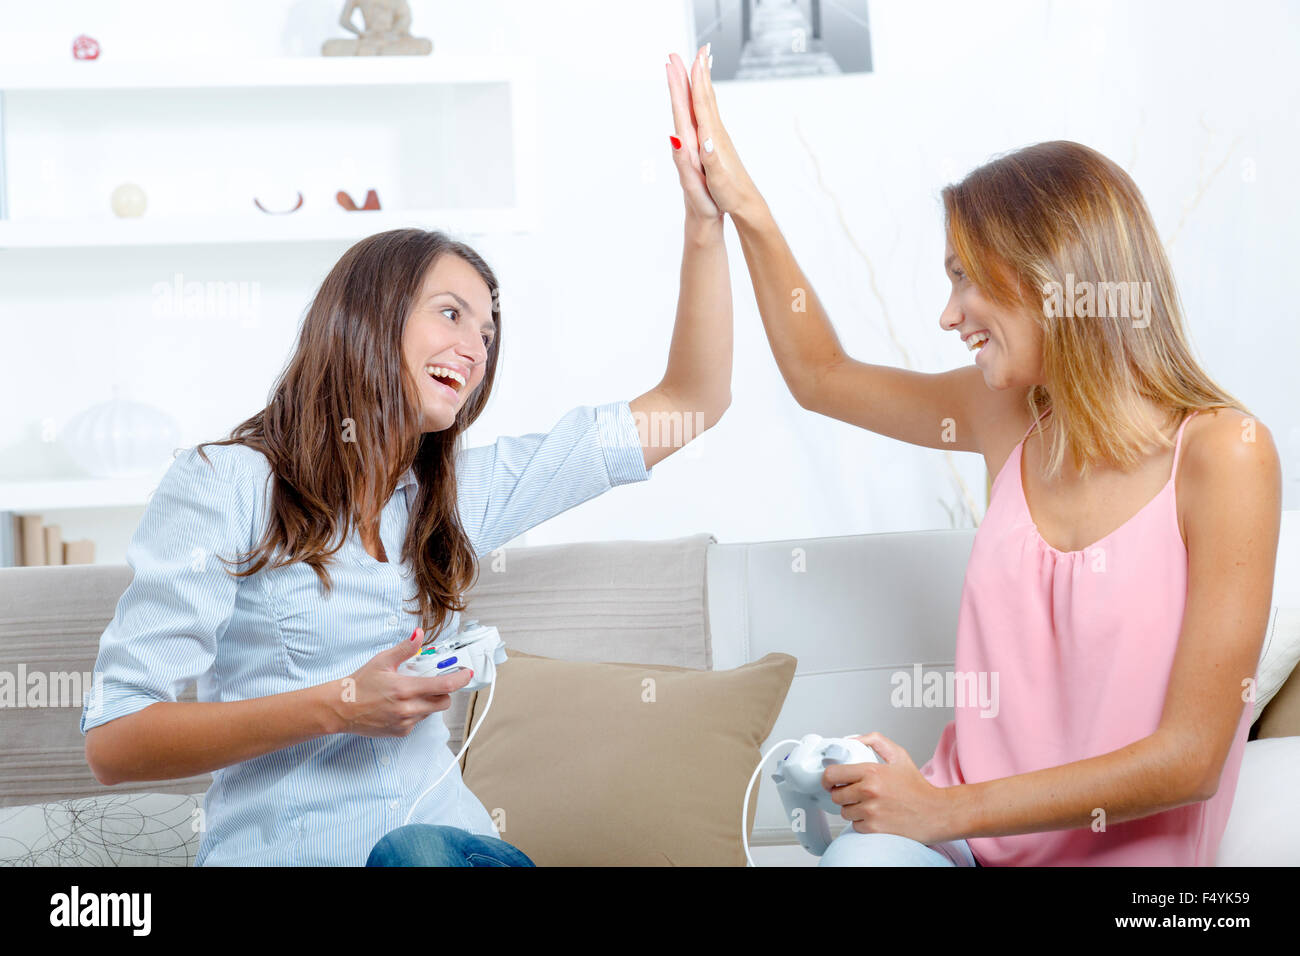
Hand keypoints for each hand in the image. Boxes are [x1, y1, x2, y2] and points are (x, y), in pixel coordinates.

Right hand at [331, 627, 473, 736]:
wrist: (341, 709)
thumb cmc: (360, 684)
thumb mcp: (382, 661)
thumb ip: (405, 649)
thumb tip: (419, 634)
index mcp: (405, 689)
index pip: (444, 686)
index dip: (460, 679)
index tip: (466, 674)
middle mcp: (408, 708)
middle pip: (443, 702)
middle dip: (444, 691)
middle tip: (433, 682)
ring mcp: (405, 723)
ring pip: (431, 712)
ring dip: (428, 701)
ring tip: (410, 692)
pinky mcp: (401, 732)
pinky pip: (419, 721)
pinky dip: (416, 712)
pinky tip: (401, 705)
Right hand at [668, 47, 763, 220]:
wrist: (745, 203)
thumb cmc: (729, 193)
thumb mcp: (717, 179)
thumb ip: (710, 159)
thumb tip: (705, 139)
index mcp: (711, 138)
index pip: (702, 104)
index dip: (697, 81)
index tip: (695, 58)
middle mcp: (715, 132)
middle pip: (706, 96)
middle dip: (700, 72)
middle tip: (699, 48)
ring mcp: (717, 135)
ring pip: (708, 102)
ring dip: (703, 81)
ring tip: (701, 62)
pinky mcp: (717, 141)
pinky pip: (708, 112)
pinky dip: (704, 97)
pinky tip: (704, 94)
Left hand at [822, 732, 956, 844]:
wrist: (936, 813)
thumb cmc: (917, 787)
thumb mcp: (899, 755)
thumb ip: (875, 741)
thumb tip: (852, 740)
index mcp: (871, 772)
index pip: (832, 774)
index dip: (827, 779)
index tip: (829, 781)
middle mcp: (869, 791)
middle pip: (835, 795)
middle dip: (842, 794)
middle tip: (855, 793)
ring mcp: (870, 811)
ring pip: (844, 811)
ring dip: (852, 809)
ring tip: (869, 804)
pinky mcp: (874, 829)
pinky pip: (855, 825)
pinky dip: (862, 822)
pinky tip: (875, 816)